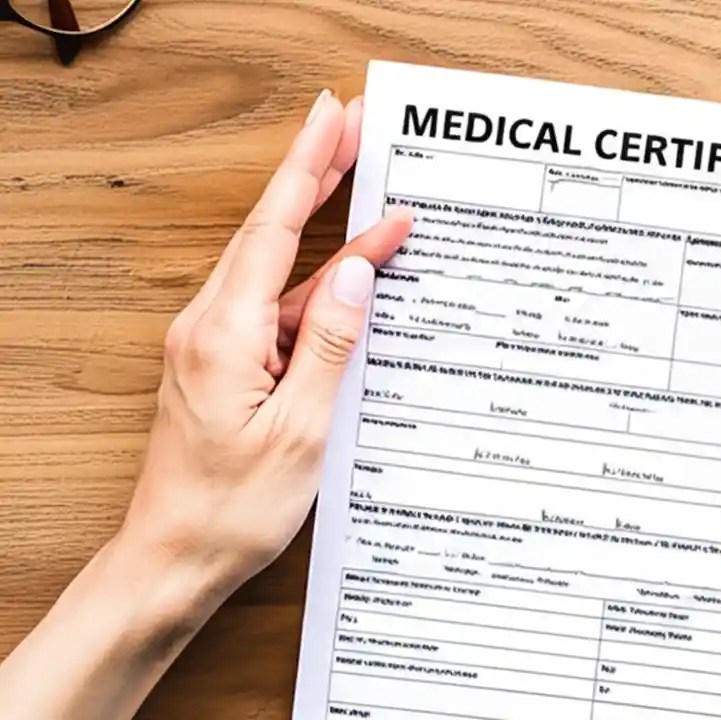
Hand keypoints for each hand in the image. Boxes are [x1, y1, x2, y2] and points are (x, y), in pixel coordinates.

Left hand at [120, 88, 411, 599]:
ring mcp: (214, 344)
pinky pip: (276, 310)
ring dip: (323, 233)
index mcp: (225, 335)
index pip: (273, 230)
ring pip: (277, 270)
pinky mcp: (224, 363)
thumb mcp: (301, 429)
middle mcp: (209, 327)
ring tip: (377, 203)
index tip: (330, 119)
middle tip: (349, 127)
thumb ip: (330, 344)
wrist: (174, 557)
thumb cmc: (232, 507)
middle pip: (270, 232)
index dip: (306, 167)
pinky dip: (316, 289)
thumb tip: (354, 275)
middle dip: (313, 175)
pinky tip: (353, 280)